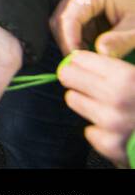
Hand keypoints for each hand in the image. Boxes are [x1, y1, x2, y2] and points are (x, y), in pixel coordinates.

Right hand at [50, 0, 134, 57]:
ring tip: (88, 60)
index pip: (70, 17)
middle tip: (81, 65)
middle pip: (60, 22)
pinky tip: (89, 54)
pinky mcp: (76, 14)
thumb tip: (100, 52)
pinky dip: (75, 45)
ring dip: (70, 45)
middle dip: (68, 44)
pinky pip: (67, 32)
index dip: (70, 40)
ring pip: (60, 28)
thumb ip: (120, 40)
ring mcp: (74, 3)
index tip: (77, 60)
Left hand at [57, 50, 134, 167]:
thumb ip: (123, 51)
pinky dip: (100, 129)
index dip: (84, 61)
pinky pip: (89, 130)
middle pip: (67, 76)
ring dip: (87, 101)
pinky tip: (117, 127)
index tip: (89, 64)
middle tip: (92, 82)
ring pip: (73, 100)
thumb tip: (95, 48)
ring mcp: (112, 124)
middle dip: (78, 77)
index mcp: (127, 77)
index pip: (78, 59)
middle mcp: (116, 99)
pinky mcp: (111, 145)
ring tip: (109, 104)